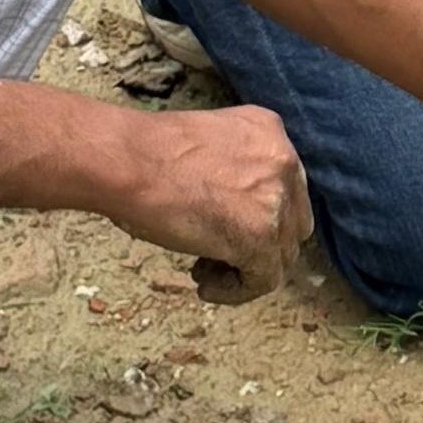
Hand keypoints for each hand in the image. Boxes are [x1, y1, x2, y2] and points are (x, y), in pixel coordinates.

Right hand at [103, 104, 312, 303]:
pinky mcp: (260, 236)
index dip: (259, 214)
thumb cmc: (148, 154)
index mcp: (271, 132)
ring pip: (281, 253)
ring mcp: (276, 199)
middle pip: (291, 221)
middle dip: (259, 243)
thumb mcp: (210, 144)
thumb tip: (236, 205)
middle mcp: (284, 162)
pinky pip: (265, 278)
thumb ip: (237, 168)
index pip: (286, 186)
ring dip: (245, 268)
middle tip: (217, 253)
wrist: (130, 162)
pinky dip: (238, 290)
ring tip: (204, 271)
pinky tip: (207, 288)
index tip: (223, 226)